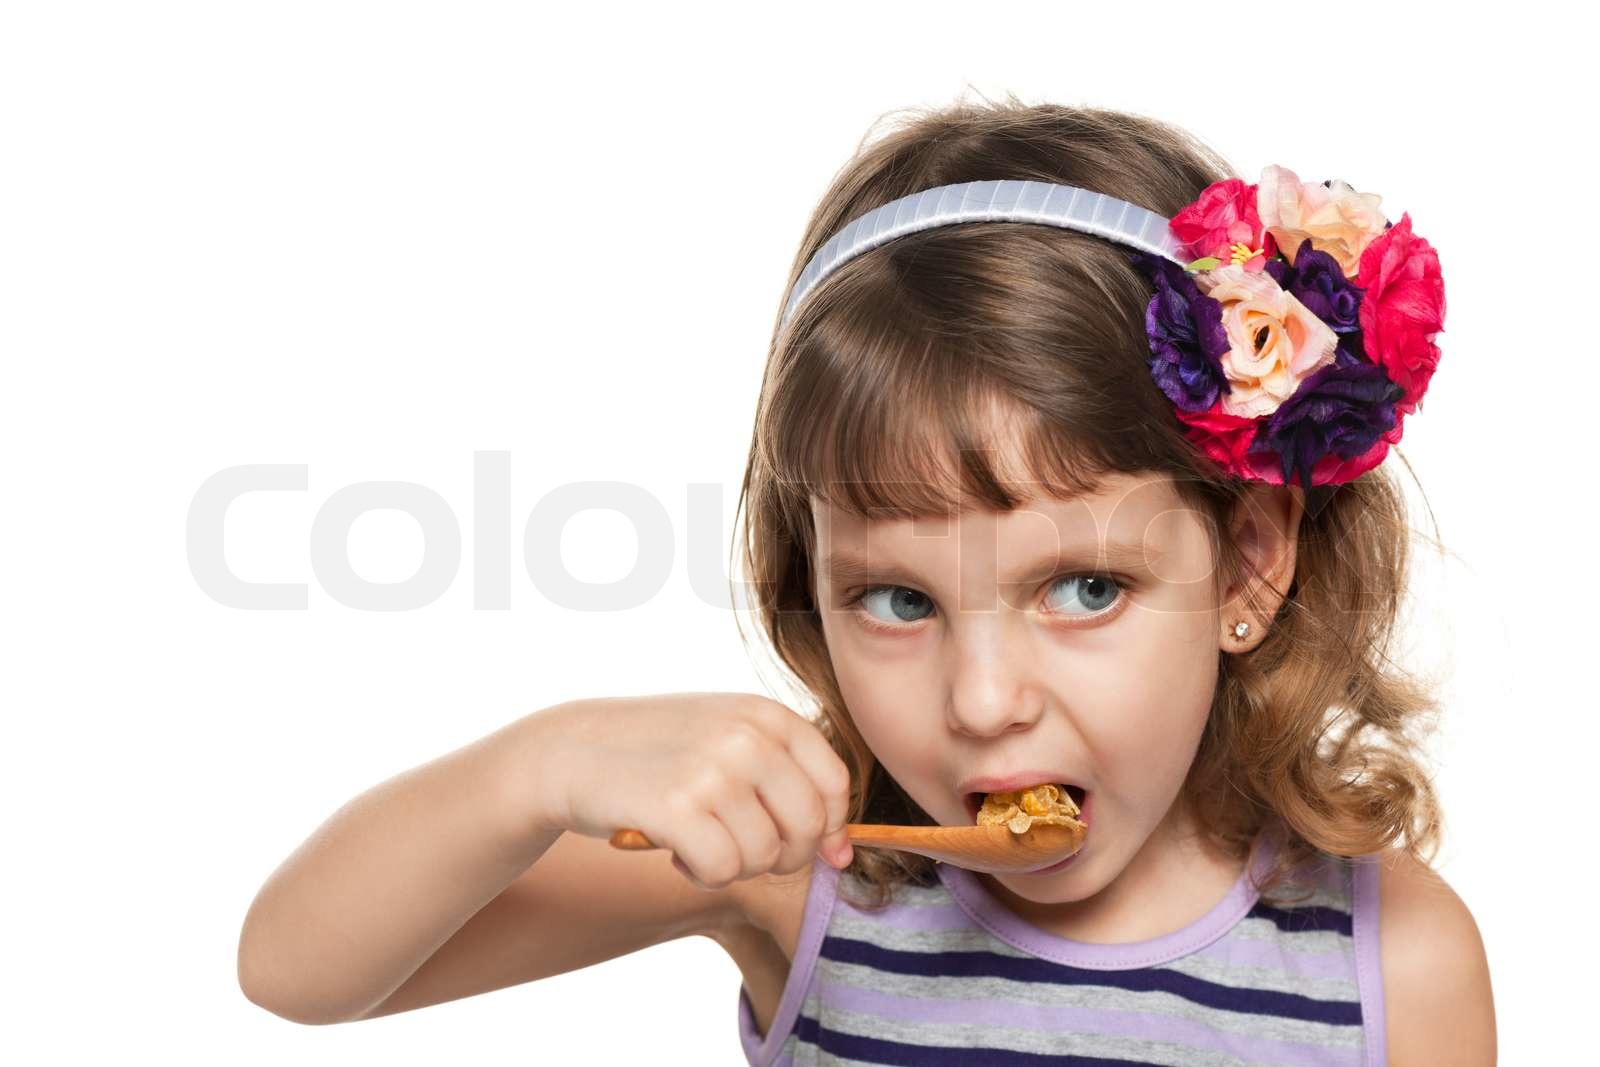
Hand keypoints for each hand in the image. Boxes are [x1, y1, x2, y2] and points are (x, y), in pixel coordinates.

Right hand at [533, 693, 854, 889]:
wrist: (572, 750)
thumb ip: (789, 783)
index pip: (834, 784)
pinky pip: (723, 871)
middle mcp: (747, 736)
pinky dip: (701, 874)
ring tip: (696, 840)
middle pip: (805, 829)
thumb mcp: (729, 740)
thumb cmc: (659, 754)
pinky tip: (676, 851)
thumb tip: (843, 855)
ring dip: (731, 865)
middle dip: (777, 856)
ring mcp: (713, 769)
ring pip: (764, 856)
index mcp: (767, 714)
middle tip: (736, 847)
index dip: (824, 829)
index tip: (800, 847)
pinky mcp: (676, 806)